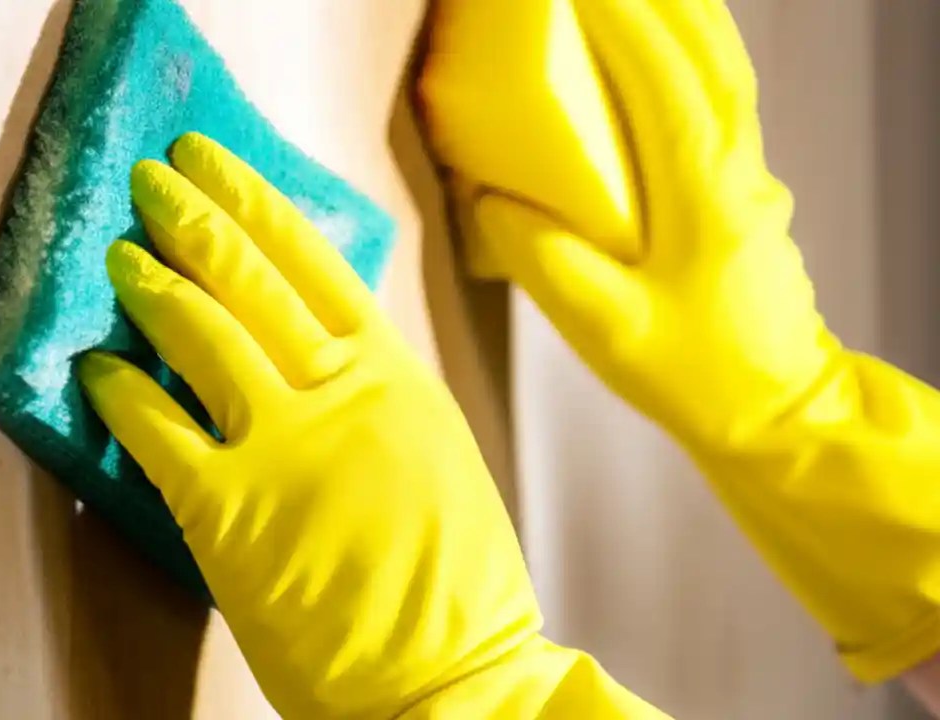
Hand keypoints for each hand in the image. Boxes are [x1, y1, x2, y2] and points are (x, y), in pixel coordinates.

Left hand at [79, 133, 662, 717]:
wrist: (455, 679)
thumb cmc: (453, 585)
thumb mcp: (434, 457)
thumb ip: (375, 397)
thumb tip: (317, 350)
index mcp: (398, 377)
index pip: (315, 262)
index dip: (255, 203)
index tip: (214, 163)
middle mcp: (342, 392)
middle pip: (249, 279)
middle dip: (191, 219)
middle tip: (151, 180)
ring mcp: (285, 445)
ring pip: (202, 335)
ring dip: (151, 286)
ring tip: (117, 255)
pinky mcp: (231, 509)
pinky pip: (156, 428)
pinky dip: (120, 390)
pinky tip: (96, 367)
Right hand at [466, 0, 939, 683]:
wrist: (780, 414)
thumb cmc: (696, 376)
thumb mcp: (605, 330)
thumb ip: (543, 260)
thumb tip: (491, 199)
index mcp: (703, 195)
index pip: (661, 79)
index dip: (619, 21)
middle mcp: (737, 170)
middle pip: (708, 52)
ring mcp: (751, 177)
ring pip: (723, 70)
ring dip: (681, 17)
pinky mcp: (747, 193)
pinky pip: (723, 101)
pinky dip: (693, 58)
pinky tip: (664, 58)